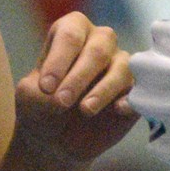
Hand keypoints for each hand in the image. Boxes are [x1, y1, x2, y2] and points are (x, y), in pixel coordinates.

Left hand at [12, 12, 136, 166]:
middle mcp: (99, 42)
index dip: (59, 61)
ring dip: (103, 89)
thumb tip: (68, 98)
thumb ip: (42, 92)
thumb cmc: (41, 106)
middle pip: (98, 50)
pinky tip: (117, 110)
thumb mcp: (30, 97)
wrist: (55, 139)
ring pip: (122, 67)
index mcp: (71, 31)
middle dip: (79, 76)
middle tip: (62, 102)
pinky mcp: (134, 92)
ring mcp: (120, 65)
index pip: (70, 35)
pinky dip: (130, 100)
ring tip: (85, 110)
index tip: (46, 88)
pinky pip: (140, 90)